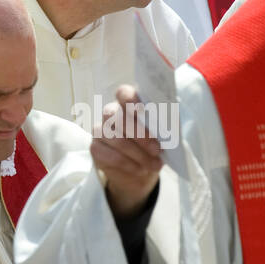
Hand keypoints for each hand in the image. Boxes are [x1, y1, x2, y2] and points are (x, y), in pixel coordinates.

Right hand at [91, 85, 162, 220]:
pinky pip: (110, 155)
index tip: (143, 110)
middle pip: (117, 116)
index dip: (130, 99)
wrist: (141, 170)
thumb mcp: (161, 136)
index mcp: (127, 104)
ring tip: (154, 164)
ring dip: (138, 154)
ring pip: (115, 139)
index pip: (123, 93)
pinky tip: (140, 169)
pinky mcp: (95, 148)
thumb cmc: (153, 146)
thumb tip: (169, 128)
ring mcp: (100, 130)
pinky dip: (129, 164)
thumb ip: (161, 128)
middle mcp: (110, 113)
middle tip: (156, 149)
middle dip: (139, 134)